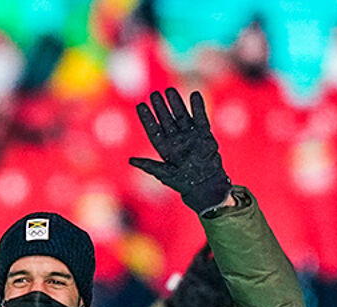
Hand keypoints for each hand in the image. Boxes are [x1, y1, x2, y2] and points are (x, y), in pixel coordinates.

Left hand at [129, 88, 231, 213]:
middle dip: (160, 107)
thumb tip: (131, 160)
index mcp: (164, 148)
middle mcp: (176, 139)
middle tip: (154, 94)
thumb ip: (149, 166)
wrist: (205, 185)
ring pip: (181, 115)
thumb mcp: (164, 174)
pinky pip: (201, 118)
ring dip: (176, 103)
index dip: (147, 118)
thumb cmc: (183, 182)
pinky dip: (198, 107)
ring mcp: (190, 135)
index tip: (140, 105)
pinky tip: (194, 94)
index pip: (153, 129)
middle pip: (166, 119)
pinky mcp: (205, 134)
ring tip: (170, 90)